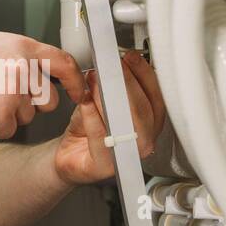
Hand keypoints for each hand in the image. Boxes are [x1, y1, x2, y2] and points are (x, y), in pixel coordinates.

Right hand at [0, 32, 86, 138]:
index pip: (64, 63)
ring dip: (9, 114)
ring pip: (27, 117)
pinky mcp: (0, 115)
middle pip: (48, 99)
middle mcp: (22, 69)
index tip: (77, 91)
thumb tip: (43, 71)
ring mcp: (12, 93)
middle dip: (34, 104)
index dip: (74, 80)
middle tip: (6, 96)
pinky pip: (9, 130)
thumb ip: (23, 57)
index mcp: (22, 48)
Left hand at [53, 49, 165, 185]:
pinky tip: (85, 103)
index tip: (131, 58)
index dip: (145, 75)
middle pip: (144, 111)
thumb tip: (116, 61)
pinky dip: (93, 118)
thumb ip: (114, 82)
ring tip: (94, 81)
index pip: (157, 97)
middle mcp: (144, 141)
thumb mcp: (104, 98)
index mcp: (150, 122)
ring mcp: (127, 156)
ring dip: (108, 99)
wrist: (69, 153)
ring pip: (126, 126)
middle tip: (110, 67)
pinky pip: (102, 141)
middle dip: (127, 84)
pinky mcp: (105, 167)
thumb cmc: (91, 127)